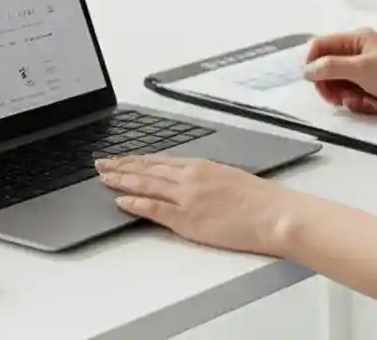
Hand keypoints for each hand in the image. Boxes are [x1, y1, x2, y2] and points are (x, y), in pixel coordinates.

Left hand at [97, 155, 297, 255]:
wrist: (275, 214)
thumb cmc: (262, 200)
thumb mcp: (231, 179)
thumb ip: (207, 180)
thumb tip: (191, 183)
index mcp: (202, 166)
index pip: (160, 160)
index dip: (137, 159)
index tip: (122, 158)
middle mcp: (191, 177)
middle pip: (148, 169)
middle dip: (122, 166)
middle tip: (101, 164)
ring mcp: (187, 197)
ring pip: (146, 184)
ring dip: (122, 180)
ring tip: (103, 178)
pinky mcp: (187, 218)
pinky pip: (154, 208)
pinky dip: (136, 202)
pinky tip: (121, 200)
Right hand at [302, 28, 376, 118]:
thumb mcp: (360, 68)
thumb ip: (330, 67)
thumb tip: (306, 70)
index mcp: (356, 39)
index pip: (321, 46)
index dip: (313, 63)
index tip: (313, 81)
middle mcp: (359, 53)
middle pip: (327, 70)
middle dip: (331, 86)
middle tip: (339, 97)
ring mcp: (366, 72)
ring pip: (340, 87)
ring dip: (348, 98)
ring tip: (364, 102)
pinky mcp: (373, 89)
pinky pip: (354, 97)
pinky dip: (360, 104)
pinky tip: (375, 106)